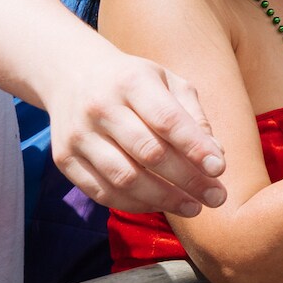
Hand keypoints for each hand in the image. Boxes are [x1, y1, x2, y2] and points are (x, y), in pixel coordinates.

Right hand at [39, 51, 226, 216]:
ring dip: (164, 199)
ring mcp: (79, 135)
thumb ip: (193, 116)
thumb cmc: (133, 82)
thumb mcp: (168, 82)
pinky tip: (160, 204)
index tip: (219, 170)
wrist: (72, 75)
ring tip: (193, 207)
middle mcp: (101, 107)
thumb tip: (215, 155)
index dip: (195, 147)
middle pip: (149, 153)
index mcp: (132, 82)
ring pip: (124, 179)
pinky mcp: (64, 159)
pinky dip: (135, 204)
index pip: (167, 120)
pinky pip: (102, 192)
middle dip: (187, 180)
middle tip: (216, 198)